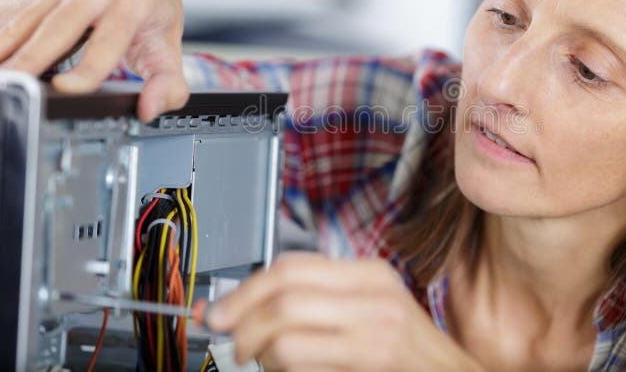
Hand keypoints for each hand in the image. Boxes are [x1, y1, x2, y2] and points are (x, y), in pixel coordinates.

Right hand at [0, 0, 187, 121]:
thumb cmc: (156, 13)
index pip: (108, 40)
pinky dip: (5, 40)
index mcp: (133, 0)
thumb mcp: (170, 48)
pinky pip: (24, 18)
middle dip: (32, 58)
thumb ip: (168, 84)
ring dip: (7, 49)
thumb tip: (148, 110)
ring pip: (34, 21)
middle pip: (60, 27)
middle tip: (13, 85)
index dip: (89, 68)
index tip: (67, 89)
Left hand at [207, 252, 482, 371]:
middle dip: (240, 320)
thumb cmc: (407, 356)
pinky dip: (279, 368)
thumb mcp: (367, 314)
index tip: (218, 311)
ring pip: (283, 327)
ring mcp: (376, 328)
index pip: (291, 266)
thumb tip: (239, 306)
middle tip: (233, 342)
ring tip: (266, 362)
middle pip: (282, 292)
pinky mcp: (374, 360)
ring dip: (258, 350)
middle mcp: (374, 294)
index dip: (245, 289)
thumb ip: (314, 304)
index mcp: (370, 274)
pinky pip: (298, 358)